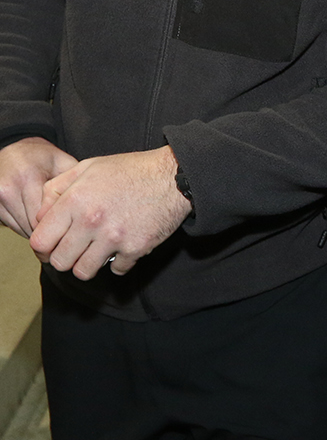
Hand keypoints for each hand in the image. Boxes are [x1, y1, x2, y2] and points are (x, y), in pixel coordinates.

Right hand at [0, 137, 76, 237]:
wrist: (12, 150)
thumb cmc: (41, 157)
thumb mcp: (62, 162)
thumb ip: (73, 181)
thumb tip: (85, 204)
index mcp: (28, 178)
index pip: (43, 215)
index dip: (61, 224)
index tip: (73, 227)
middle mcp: (9, 189)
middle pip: (31, 225)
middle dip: (50, 230)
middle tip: (67, 231)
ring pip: (21, 228)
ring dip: (37, 231)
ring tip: (54, 224)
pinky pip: (12, 225)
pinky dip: (25, 226)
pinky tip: (37, 219)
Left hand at [30, 146, 191, 279]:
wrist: (175, 177)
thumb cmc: (130, 170)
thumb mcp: (87, 167)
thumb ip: (55, 189)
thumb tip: (39, 216)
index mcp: (75, 200)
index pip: (40, 241)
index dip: (42, 248)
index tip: (51, 246)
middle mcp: (91, 221)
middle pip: (60, 262)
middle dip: (64, 258)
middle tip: (75, 249)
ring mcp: (114, 237)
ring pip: (83, 272)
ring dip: (87, 265)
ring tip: (96, 251)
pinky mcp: (136, 248)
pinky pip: (116, 270)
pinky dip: (118, 263)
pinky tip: (122, 248)